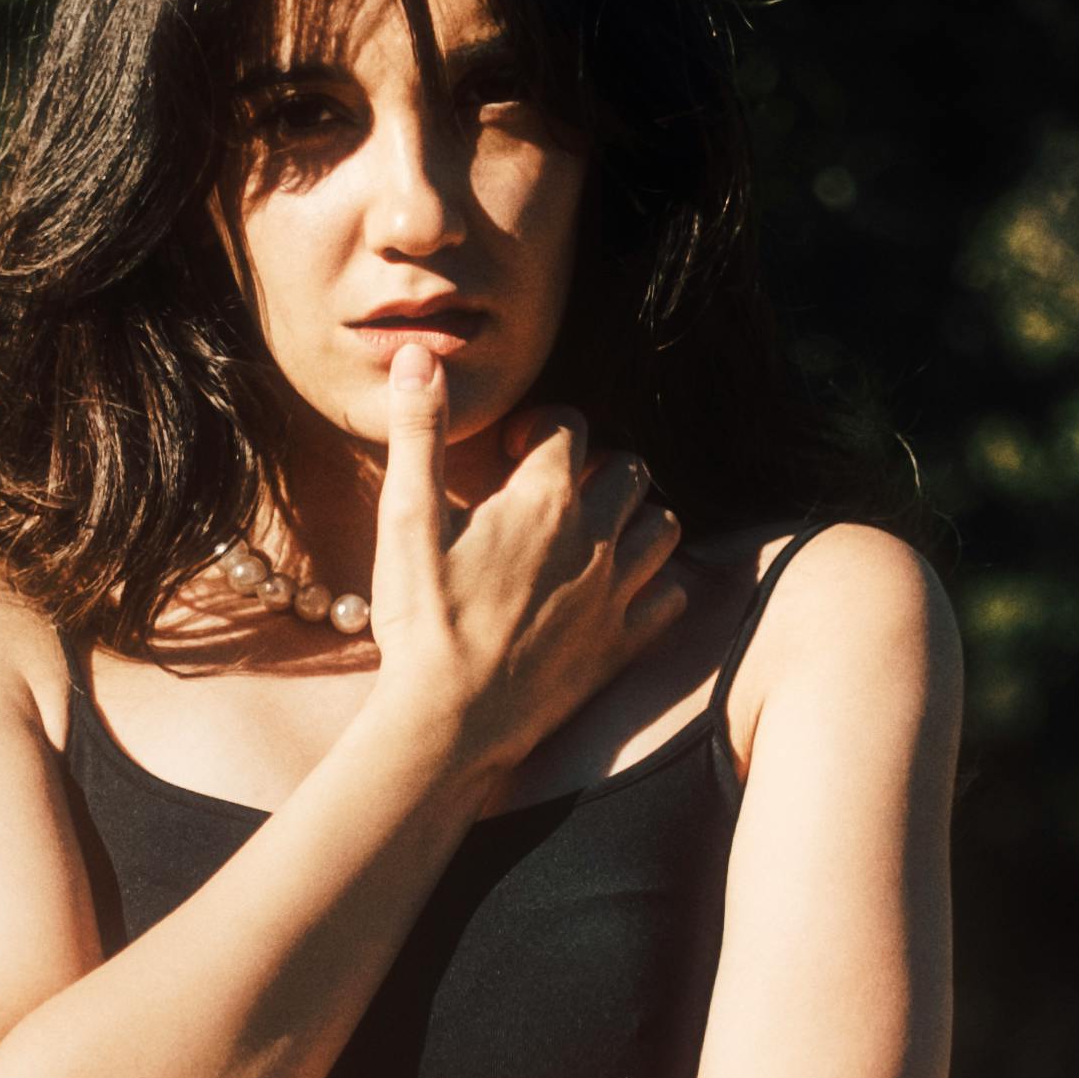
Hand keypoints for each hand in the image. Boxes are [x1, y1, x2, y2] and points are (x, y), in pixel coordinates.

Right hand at [362, 340, 680, 785]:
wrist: (449, 723)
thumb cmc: (422, 622)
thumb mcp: (408, 519)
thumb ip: (421, 432)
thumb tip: (421, 354)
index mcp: (544, 500)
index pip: (572, 426)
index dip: (543, 427)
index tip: (515, 447)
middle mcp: (595, 539)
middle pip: (629, 470)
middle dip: (599, 466)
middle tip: (558, 490)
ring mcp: (615, 594)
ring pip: (662, 528)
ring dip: (636, 519)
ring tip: (596, 531)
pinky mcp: (621, 645)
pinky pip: (670, 598)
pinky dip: (655, 585)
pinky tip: (618, 590)